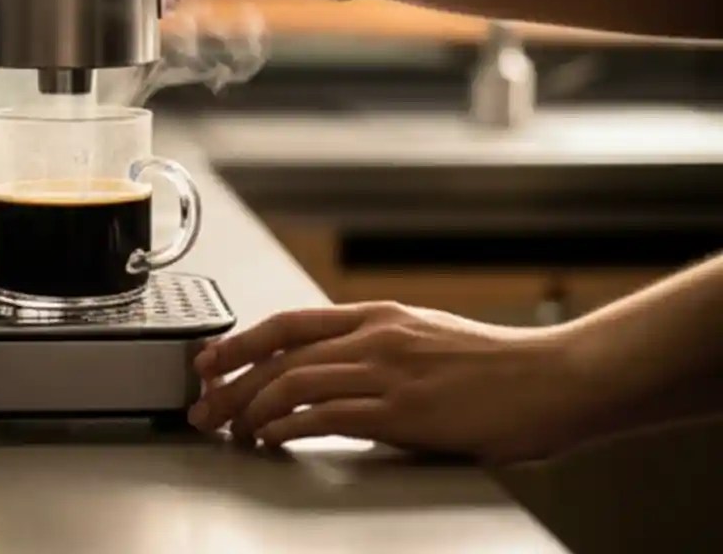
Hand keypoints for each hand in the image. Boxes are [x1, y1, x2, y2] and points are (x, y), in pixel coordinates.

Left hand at [187, 301, 590, 462]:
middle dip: (231, 382)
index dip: (240, 341)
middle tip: (201, 406)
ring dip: (251, 407)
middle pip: (279, 354)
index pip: (289, 323)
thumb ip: (377, 352)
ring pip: (294, 381)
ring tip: (230, 430)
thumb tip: (332, 376)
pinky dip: (288, 426)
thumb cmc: (497, 368)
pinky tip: (271, 438)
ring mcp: (388, 371)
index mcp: (379, 317)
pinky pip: (326, 414)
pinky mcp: (403, 410)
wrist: (554, 380)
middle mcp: (376, 337)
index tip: (208, 360)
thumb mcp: (426, 342)